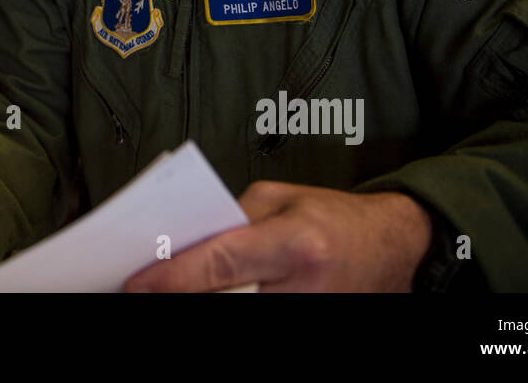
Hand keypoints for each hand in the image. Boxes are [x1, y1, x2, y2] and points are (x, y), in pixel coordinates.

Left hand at [125, 182, 432, 291]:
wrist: (391, 249)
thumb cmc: (335, 219)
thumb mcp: (281, 199)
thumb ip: (232, 221)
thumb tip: (184, 243)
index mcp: (298, 244)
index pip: (222, 264)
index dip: (173, 276)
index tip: (136, 283)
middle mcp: (306, 289)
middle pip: (225, 303)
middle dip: (182, 295)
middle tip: (145, 289)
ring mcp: (310, 315)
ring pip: (238, 316)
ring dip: (201, 301)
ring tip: (169, 289)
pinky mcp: (310, 327)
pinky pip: (254, 320)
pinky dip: (229, 305)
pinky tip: (203, 294)